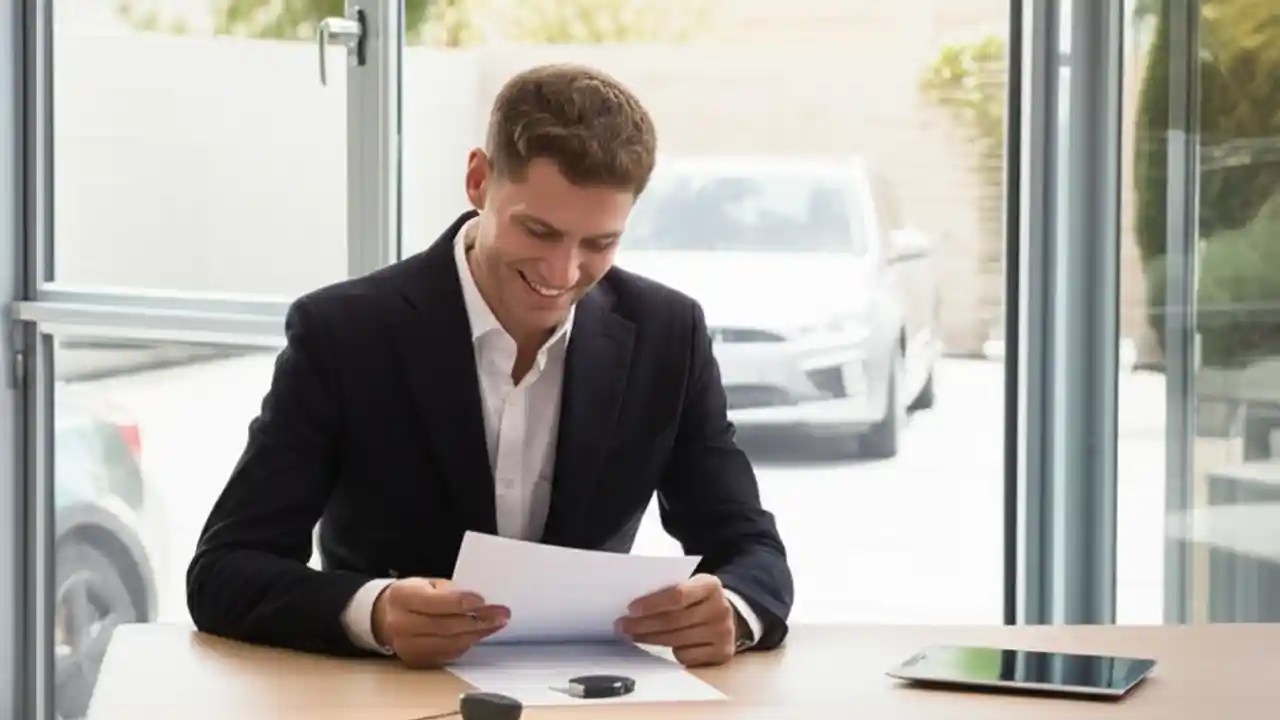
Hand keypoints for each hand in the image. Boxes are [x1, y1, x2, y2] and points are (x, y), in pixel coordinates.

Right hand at [371, 578, 509, 667]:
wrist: (384, 616)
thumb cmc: (412, 595)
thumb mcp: (426, 583)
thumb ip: (450, 591)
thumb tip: (481, 602)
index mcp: (402, 597)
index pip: (435, 602)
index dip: (461, 602)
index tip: (483, 600)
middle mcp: (400, 624)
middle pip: (445, 626)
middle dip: (477, 620)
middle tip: (501, 614)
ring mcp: (406, 646)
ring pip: (449, 643)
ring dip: (477, 634)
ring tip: (496, 624)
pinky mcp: (415, 660)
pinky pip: (447, 655)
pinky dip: (466, 644)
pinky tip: (479, 634)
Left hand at [616, 574, 736, 666]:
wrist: (725, 614)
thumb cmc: (697, 598)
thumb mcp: (689, 584)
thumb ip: (668, 589)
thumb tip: (633, 606)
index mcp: (711, 585)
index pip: (678, 595)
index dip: (652, 603)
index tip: (631, 609)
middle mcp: (721, 609)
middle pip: (674, 620)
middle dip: (643, 624)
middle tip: (622, 625)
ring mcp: (723, 633)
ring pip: (676, 640)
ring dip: (649, 639)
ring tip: (632, 635)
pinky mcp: (722, 653)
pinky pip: (685, 656)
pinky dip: (667, 652)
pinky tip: (656, 645)